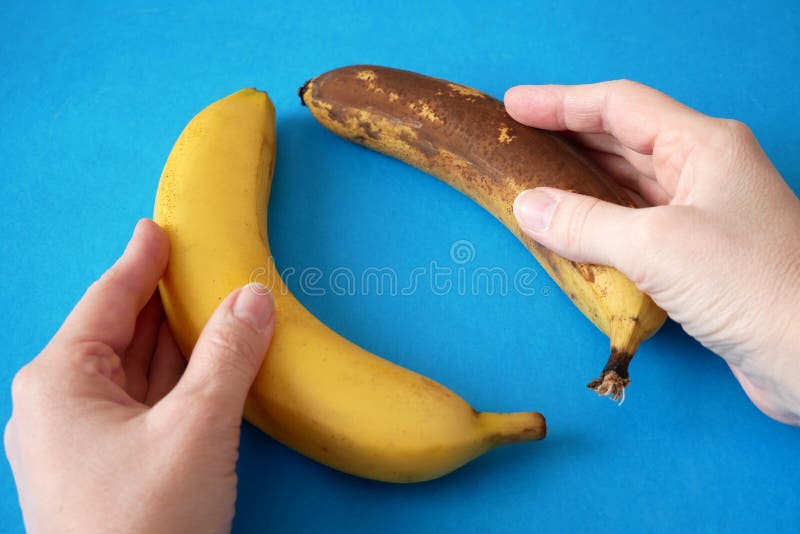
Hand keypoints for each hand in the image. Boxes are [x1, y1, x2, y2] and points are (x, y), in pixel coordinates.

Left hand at [4, 220, 274, 532]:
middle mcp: (63, 404)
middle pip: (121, 331)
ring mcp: (83, 439)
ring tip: (213, 305)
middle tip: (204, 262)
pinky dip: (179, 378)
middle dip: (163, 299)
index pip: (108, 299)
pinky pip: (145, 402)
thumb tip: (253, 296)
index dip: (140, 259)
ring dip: (177, 339)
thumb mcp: (196, 428)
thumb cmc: (141, 524)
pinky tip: (208, 364)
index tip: (160, 227)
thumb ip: (228, 355)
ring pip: (137, 368)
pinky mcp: (109, 467)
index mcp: (62, 381)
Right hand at [505, 80, 799, 424]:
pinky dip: (596, 225)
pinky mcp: (697, 255)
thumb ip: (585, 222)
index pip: (620, 106)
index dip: (562, 102)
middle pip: (622, 140)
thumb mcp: (657, 245)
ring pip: (626, 184)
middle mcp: (704, 171)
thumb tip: (527, 205)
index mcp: (704, 146)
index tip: (515, 106)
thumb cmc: (753, 285)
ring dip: (579, 183)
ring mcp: (702, 213)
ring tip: (531, 180)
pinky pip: (633, 226)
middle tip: (516, 141)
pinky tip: (567, 232)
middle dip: (566, 138)